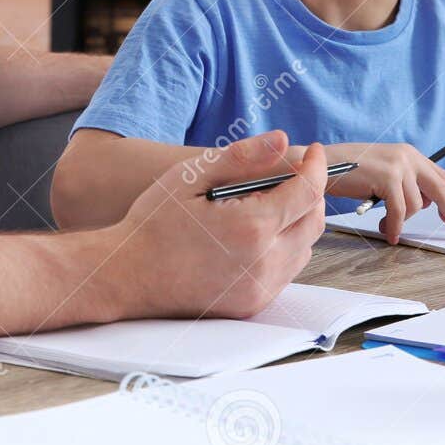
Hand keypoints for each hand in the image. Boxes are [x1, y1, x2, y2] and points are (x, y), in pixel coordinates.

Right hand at [106, 130, 328, 319]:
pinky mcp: (252, 303)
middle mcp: (264, 262)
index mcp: (252, 226)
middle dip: (311, 193)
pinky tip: (254, 235)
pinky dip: (282, 249)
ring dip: (297, 222)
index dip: (317, 166)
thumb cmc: (153, 222)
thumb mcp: (191, 176)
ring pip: (304, 249)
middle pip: (315, 222)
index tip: (315, 152)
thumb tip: (284, 140)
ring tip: (266, 205)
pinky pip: (285, 272)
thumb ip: (242, 156)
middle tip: (291, 176)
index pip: (309, 191)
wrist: (127, 276)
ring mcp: (259, 287)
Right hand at [326, 142, 444, 243]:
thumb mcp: (382, 172)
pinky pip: (399, 211)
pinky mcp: (387, 177)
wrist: (320, 166)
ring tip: (386, 225)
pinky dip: (395, 226)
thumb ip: (404, 182)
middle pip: (440, 188)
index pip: (440, 177)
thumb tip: (424, 204)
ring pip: (415, 205)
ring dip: (402, 221)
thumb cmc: (348, 172)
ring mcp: (398, 165)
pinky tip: (388, 232)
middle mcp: (407, 155)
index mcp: (408, 153)